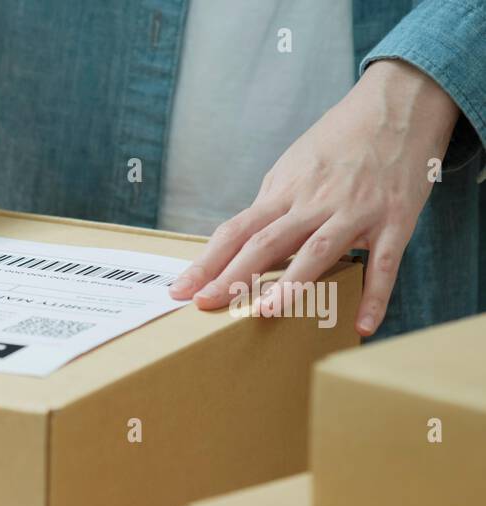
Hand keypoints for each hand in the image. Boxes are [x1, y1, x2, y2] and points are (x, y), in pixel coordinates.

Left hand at [169, 60, 460, 335]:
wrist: (399, 105)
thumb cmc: (339, 142)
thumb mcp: (294, 167)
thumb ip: (270, 206)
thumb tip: (239, 243)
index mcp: (285, 192)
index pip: (237, 230)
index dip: (207, 261)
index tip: (181, 289)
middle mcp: (315, 202)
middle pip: (267, 242)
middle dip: (233, 275)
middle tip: (205, 303)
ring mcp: (355, 211)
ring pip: (318, 250)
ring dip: (293, 283)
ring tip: (266, 313)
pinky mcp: (395, 220)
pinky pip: (384, 263)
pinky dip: (375, 295)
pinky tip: (362, 326)